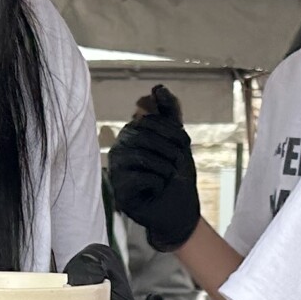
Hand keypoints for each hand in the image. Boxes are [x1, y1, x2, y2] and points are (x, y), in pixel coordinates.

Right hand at [105, 86, 202, 251]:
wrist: (179, 211)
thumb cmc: (177, 175)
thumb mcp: (179, 140)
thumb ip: (169, 113)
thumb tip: (158, 87)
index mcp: (133, 135)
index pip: (150, 121)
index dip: (173, 132)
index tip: (183, 147)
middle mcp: (120, 149)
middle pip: (143, 137)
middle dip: (170, 151)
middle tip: (177, 166)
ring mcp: (117, 170)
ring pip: (141, 157)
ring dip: (164, 168)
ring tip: (168, 177)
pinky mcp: (119, 190)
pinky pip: (138, 177)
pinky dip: (156, 184)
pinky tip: (158, 189)